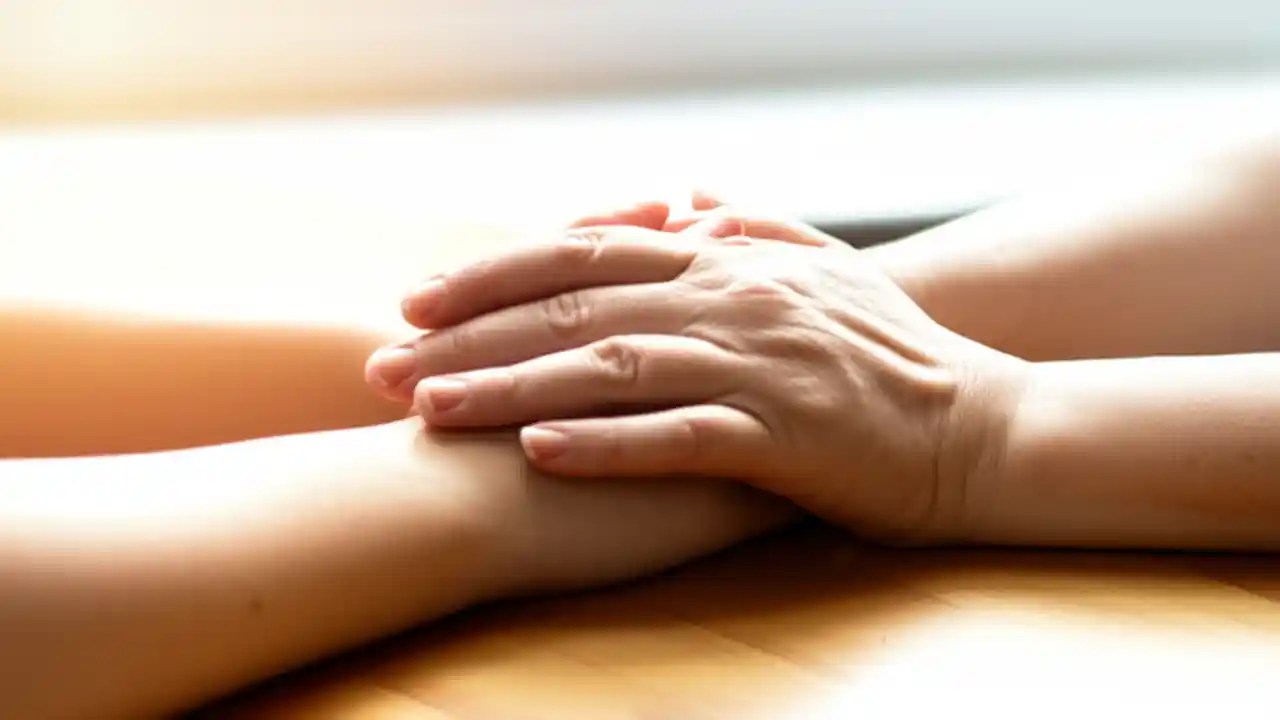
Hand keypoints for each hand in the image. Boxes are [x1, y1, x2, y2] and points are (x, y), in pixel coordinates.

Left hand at [368, 212, 1025, 542]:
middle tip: (385, 365)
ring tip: (430, 409)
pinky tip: (539, 452)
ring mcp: (756, 366)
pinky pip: (680, 437)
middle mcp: (730, 300)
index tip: (416, 299)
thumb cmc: (894, 354)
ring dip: (509, 386)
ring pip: (608, 368)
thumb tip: (686, 202)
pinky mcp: (784, 436)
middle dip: (468, 336)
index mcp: (728, 261)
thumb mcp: (825, 270)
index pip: (585, 251)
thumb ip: (751, 226)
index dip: (492, 272)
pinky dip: (605, 443)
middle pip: (574, 309)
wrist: (982, 426)